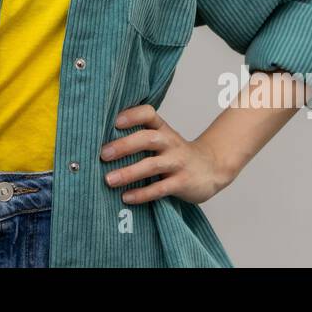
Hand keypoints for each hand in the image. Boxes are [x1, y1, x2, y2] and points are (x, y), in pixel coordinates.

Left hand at [99, 104, 233, 204]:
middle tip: (103, 154)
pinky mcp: (183, 182)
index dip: (132, 115)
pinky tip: (126, 197)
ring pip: (152, 165)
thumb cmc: (176, 154)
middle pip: (148, 138)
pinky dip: (142, 193)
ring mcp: (177, 162)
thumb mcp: (162, 139)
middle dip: (124, 145)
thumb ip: (139, 137)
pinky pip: (160, 188)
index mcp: (163, 129)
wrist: (212, 168)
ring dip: (129, 172)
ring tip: (109, 180)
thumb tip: (99, 142)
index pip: (149, 114)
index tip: (115, 121)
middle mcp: (170, 142)